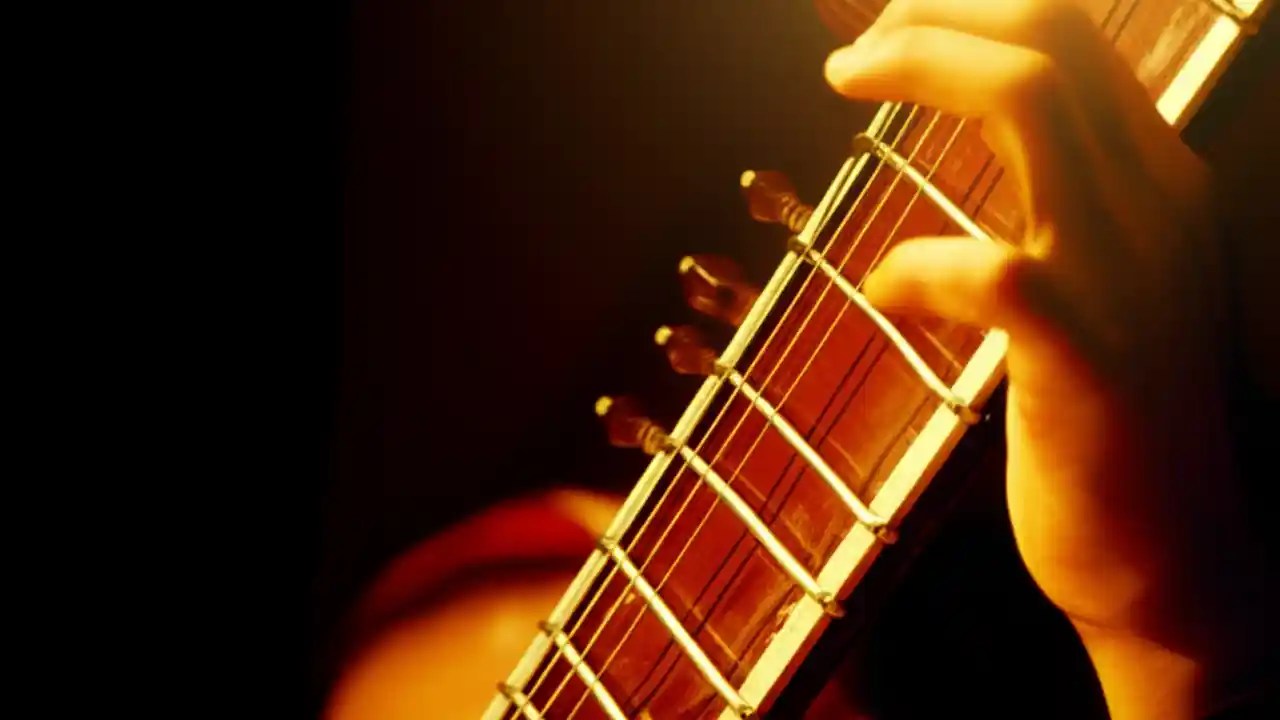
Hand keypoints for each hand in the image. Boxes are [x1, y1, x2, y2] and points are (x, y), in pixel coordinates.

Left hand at [823, 1, 1260, 716]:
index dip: (969, 10)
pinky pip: (985, 266)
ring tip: (842, 86)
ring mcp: (1127, 273)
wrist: (1171, 560)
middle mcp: (1155, 204)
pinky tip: (883, 295)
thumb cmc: (1108, 421)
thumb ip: (1056, 207)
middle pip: (1049, 36)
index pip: (1074, 40)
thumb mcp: (1098, 288)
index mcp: (1157, 184)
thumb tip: (977, 152)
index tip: (892, 29)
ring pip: (1029, 101)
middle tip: (851, 55)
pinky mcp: (1088, 354)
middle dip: (933, 14)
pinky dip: (910, 265)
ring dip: (919, 68)